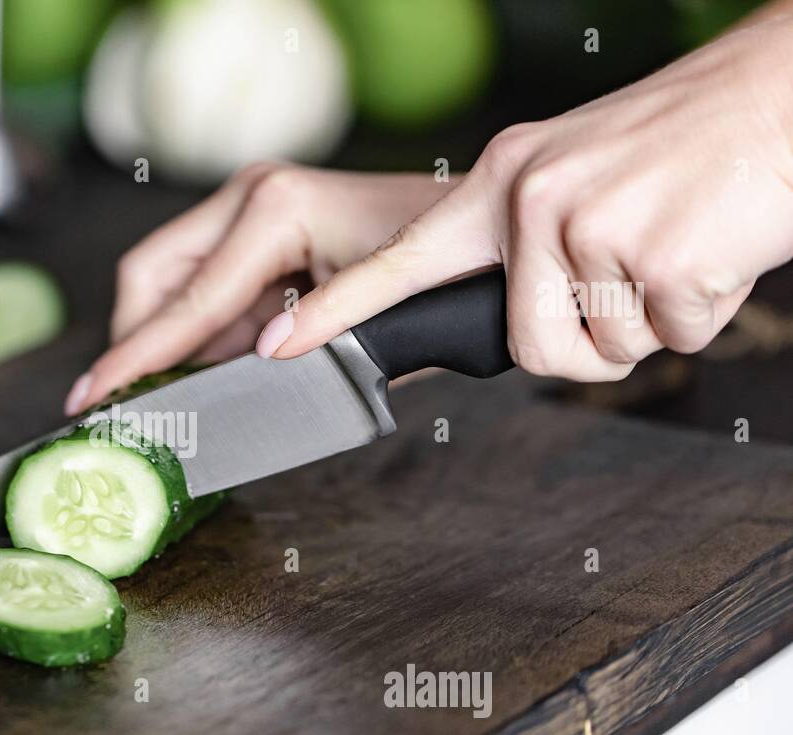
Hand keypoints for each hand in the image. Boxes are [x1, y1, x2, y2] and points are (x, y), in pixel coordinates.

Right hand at [63, 164, 456, 413]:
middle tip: (121, 403)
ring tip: (165, 398)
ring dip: (168, 342)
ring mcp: (254, 210)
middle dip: (135, 342)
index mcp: (276, 211)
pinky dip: (200, 334)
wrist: (482, 247)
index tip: (91, 395)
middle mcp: (254, 198)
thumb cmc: (442, 279)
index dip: (134, 356)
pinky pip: (205, 288)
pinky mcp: (261, 233)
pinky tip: (205, 372)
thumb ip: (300, 343)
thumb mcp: (375, 322)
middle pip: (151, 275)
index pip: (186, 300)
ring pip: (170, 282)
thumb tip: (246, 368)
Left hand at [257, 16, 792, 380]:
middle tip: (633, 287)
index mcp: (503, 179)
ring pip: (599, 353)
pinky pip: (669, 339)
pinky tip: (712, 248)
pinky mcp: (658, 256)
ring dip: (646, 327)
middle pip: (529, 348)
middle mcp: (533, 199)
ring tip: (676, 249)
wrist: (787, 93)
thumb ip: (523, 239)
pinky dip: (699, 313)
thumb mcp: (579, 174)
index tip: (278, 348)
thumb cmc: (690, 142)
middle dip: (586, 345)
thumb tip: (504, 318)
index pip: (399, 260)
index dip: (335, 312)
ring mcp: (592, 226)